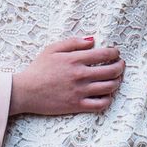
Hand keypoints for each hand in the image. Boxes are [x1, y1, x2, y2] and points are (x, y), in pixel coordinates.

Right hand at [10, 37, 124, 115]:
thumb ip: (73, 42)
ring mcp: (80, 91)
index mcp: (75, 59)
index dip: (114, 53)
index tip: (116, 52)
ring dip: (117, 82)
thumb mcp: (52, 49)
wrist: (25, 91)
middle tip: (121, 64)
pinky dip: (108, 99)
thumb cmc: (38, 68)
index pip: (104, 55)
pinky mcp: (77, 105)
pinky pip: (100, 104)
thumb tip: (92, 41)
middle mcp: (80, 75)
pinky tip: (107, 94)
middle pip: (111, 71)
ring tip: (117, 78)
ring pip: (109, 87)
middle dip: (120, 66)